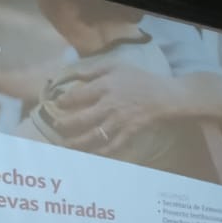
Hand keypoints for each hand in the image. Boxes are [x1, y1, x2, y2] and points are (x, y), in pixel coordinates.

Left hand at [53, 63, 189, 154]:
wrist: (164, 95)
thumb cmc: (139, 79)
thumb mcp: (115, 66)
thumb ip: (92, 69)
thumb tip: (70, 74)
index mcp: (104, 86)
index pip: (77, 96)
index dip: (64, 102)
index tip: (57, 105)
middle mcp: (109, 105)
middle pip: (81, 119)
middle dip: (66, 125)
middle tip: (57, 128)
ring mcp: (119, 121)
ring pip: (94, 136)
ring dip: (79, 143)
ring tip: (67, 146)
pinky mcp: (129, 132)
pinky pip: (112, 146)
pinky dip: (100, 153)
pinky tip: (90, 156)